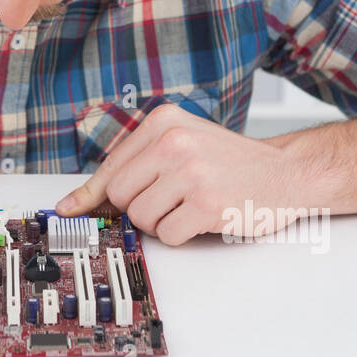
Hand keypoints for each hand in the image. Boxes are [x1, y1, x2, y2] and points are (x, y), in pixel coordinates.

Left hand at [54, 103, 301, 244]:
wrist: (286, 171)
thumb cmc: (230, 161)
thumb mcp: (182, 143)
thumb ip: (138, 164)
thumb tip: (83, 200)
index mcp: (164, 121)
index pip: (112, 166)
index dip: (91, 194)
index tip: (70, 210)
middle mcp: (174, 142)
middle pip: (121, 195)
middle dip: (138, 208)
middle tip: (169, 201)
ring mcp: (191, 172)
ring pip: (142, 218)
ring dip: (161, 223)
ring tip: (188, 206)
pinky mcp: (206, 203)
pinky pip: (168, 236)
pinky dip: (181, 234)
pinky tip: (202, 217)